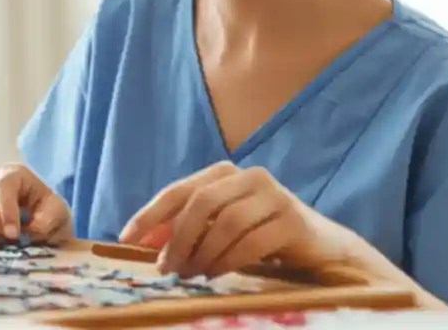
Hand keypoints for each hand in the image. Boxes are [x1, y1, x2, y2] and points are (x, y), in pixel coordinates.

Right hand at [0, 163, 73, 245]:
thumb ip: (44, 220)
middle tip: (7, 242)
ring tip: (2, 246)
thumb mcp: (58, 214)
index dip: (6, 209)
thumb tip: (26, 232)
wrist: (48, 229)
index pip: (3, 185)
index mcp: (15, 174)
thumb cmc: (53, 214)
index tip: (13, 234)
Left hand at [119, 162, 362, 277]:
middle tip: (166, 268)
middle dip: (177, 238)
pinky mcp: (294, 220)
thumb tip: (141, 242)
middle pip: (201, 203)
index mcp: (224, 173)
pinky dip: (228, 260)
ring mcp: (275, 195)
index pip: (178, 191)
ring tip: (192, 274)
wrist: (322, 249)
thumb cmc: (261, 236)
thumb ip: (184, 228)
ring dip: (203, 253)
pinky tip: (217, 274)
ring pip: (226, 222)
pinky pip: (252, 241)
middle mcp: (249, 176)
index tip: (126, 239)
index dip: (150, 215)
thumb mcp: (218, 228)